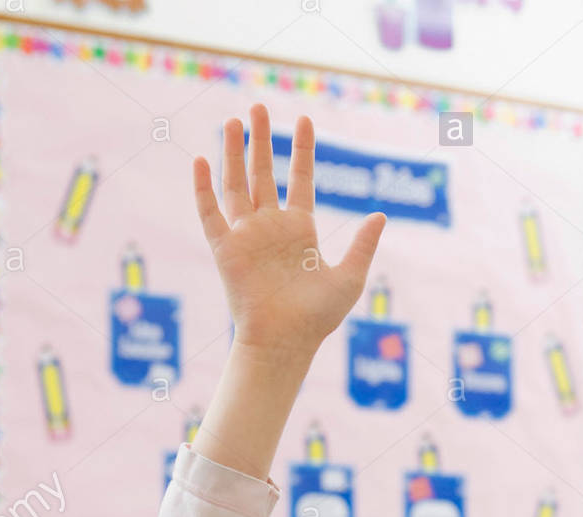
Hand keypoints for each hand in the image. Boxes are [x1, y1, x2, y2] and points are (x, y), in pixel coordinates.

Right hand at [193, 104, 385, 359]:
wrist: (285, 342)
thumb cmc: (317, 318)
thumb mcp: (349, 278)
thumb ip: (363, 245)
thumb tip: (381, 215)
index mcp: (300, 231)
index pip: (300, 180)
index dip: (302, 151)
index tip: (304, 120)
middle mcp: (271, 228)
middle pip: (263, 174)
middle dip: (261, 141)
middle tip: (259, 108)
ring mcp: (246, 236)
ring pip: (236, 184)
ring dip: (234, 153)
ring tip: (234, 120)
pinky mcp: (225, 249)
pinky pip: (210, 212)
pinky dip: (203, 187)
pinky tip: (201, 159)